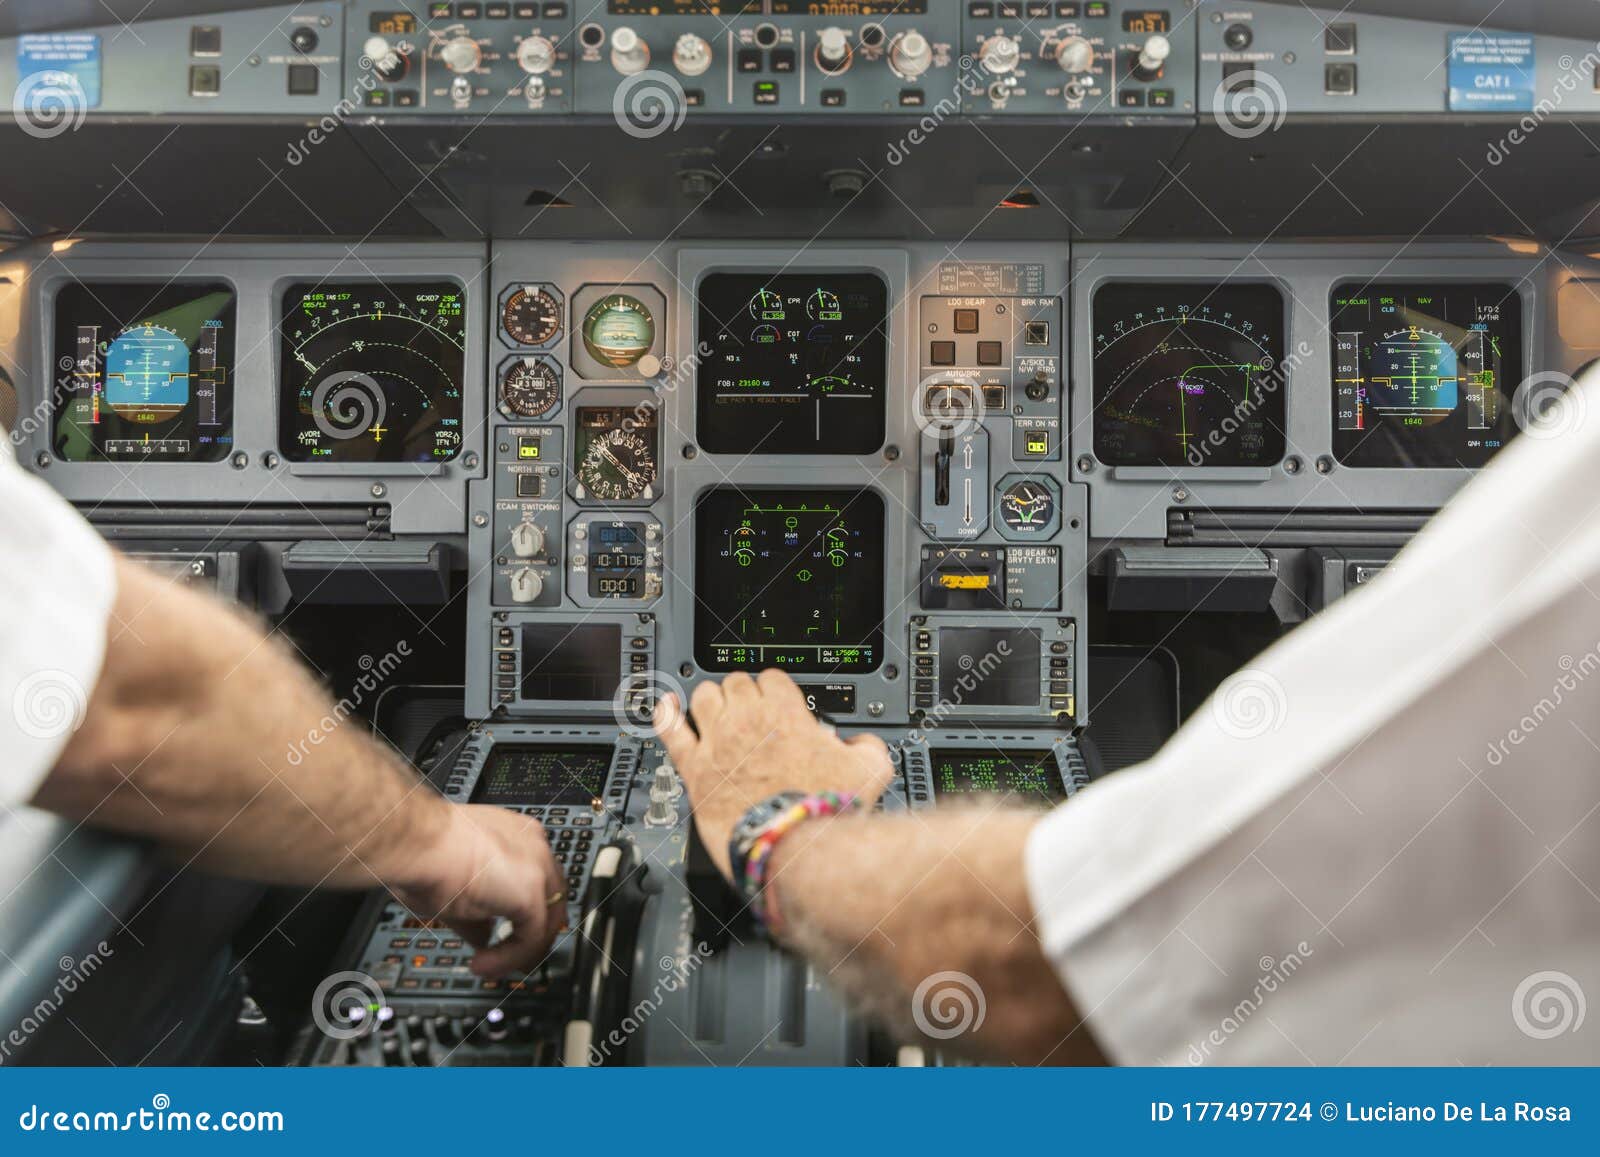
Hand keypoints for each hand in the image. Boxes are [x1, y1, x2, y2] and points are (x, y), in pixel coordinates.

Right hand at [391, 803, 565, 977]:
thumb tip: (482, 936)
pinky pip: (532, 937)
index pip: (536, 877)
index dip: (526, 909)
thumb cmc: (420, 852)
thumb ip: (478, 913)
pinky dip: (509, 957)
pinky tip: (484, 964)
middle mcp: (533, 845)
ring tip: (490, 966)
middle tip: (515, 958)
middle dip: (535, 932)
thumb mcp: (456, 887)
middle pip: (552, 898)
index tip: (510, 933)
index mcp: (515, 836)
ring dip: (520, 950)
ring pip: (546, 919)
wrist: (414, 843)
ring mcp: (537, 866)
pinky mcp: (532, 892)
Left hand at [654, 669, 893, 878]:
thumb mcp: (870, 771)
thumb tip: (862, 744)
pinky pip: (670, 731)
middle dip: (744, 694)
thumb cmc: (825, 812)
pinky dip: (666, 715)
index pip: (771, 678)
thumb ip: (867, 747)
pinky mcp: (694, 771)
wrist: (793, 848)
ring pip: (703, 697)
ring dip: (712, 700)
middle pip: (735, 683)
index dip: (774, 690)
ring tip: (719, 713)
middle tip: (752, 713)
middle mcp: (746, 721)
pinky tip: (667, 707)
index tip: (778, 704)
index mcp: (785, 713)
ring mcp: (716, 744)